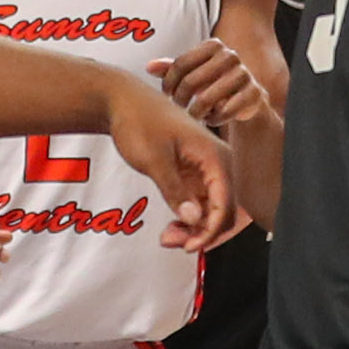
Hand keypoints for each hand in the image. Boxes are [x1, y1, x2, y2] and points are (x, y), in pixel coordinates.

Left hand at [105, 82, 236, 251]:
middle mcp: (216, 162)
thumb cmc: (139, 122)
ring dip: (195, 228)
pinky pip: (200, 202)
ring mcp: (205, 168)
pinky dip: (188, 217)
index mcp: (214, 155)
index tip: (188, 246)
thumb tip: (193, 218)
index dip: (211, 230)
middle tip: (172, 242)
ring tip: (167, 236)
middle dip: (203, 233)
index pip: (225, 203)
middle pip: (223, 209)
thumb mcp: (154, 159)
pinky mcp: (193, 173)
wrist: (123, 101)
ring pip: (211, 209)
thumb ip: (174, 190)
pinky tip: (171, 225)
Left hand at [147, 40, 274, 129]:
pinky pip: (226, 110)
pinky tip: (211, 119)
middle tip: (179, 109)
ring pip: (207, 98)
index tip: (166, 95)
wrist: (246, 98)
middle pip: (191, 81)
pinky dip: (214, 119)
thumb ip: (171, 69)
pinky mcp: (254, 93)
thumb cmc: (213, 83)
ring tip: (194, 115)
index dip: (168, 82)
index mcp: (214, 45)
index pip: (180, 63)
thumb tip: (149, 67)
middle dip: (180, 100)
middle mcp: (230, 55)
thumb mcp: (192, 73)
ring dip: (196, 112)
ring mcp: (244, 74)